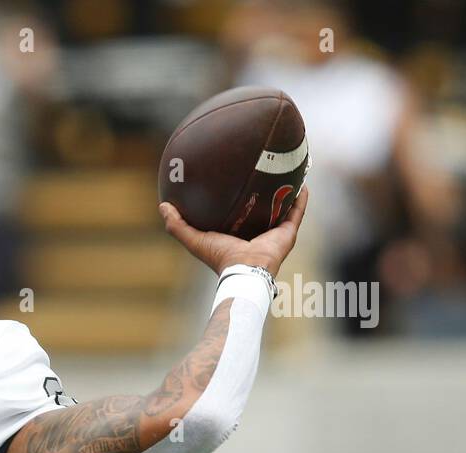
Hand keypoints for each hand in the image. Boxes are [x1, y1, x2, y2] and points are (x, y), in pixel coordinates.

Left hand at [159, 185, 308, 276]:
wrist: (245, 270)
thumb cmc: (219, 257)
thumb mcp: (194, 239)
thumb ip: (177, 225)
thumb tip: (162, 205)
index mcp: (237, 234)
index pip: (237, 214)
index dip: (237, 199)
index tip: (234, 181)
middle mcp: (257, 232)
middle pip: (262, 209)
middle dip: (264, 192)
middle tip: (263, 170)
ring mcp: (274, 233)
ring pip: (283, 208)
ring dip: (287, 192)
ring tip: (288, 171)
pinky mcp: (288, 234)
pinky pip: (297, 212)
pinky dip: (301, 199)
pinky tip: (303, 182)